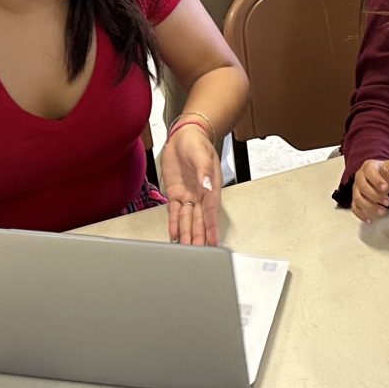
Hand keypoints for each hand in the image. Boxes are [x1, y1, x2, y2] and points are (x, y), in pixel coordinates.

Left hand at [160, 122, 221, 245]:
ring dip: (187, 233)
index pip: (211, 211)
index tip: (213, 241)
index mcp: (211, 186)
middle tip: (198, 251)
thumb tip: (207, 185)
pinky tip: (174, 234)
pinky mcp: (176, 193)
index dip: (211, 227)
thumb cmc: (196, 142)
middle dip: (198, 236)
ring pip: (188, 219)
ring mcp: (189, 195)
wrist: (184, 135)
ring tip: (186, 248)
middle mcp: (201, 194)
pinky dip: (175, 223)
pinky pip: (176, 212)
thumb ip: (204, 171)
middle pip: (200, 219)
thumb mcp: (201, 154)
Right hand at [350, 158, 388, 222]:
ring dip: (370, 206)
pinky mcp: (356, 199)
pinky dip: (361, 214)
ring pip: (358, 199)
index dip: (376, 181)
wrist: (379, 176)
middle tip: (387, 201)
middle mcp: (360, 178)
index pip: (369, 173)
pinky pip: (355, 208)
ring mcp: (357, 189)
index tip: (385, 187)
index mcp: (368, 167)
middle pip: (363, 187)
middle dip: (375, 196)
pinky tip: (370, 219)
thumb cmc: (384, 172)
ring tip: (382, 211)